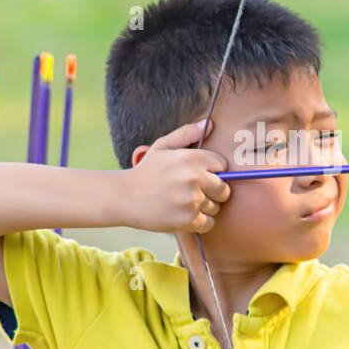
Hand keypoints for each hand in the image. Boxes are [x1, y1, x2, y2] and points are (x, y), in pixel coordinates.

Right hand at [121, 119, 231, 233]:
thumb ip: (185, 134)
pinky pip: (209, 223)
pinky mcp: (188, 219)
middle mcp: (195, 177)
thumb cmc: (145, 171)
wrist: (124, 197)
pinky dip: (199, 222)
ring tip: (184, 203)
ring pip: (215, 208)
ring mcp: (192, 200)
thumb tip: (207, 125)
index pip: (223, 166)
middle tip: (194, 193)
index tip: (198, 176)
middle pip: (224, 190)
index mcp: (192, 158)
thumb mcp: (162, 147)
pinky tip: (185, 216)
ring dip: (204, 208)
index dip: (212, 172)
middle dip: (213, 193)